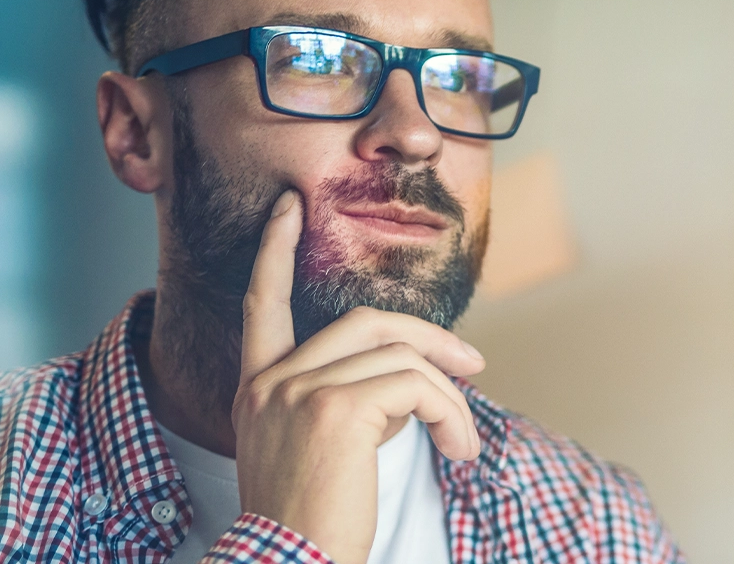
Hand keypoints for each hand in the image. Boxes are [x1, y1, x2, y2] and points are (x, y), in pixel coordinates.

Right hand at [232, 190, 484, 562]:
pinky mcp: (336, 409)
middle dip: (430, 336)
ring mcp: (299, 390)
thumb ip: (342, 403)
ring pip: (403, 359)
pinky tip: (458, 451)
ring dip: (451, 399)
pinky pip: (418, 387)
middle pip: (364, 321)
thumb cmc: (313, 524)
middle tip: (475, 366)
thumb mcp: (316, 453)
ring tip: (463, 444)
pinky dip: (452, 415)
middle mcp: (272, 382)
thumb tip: (406, 381)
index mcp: (258, 388)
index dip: (275, 252)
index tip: (290, 209)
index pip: (261, 304)